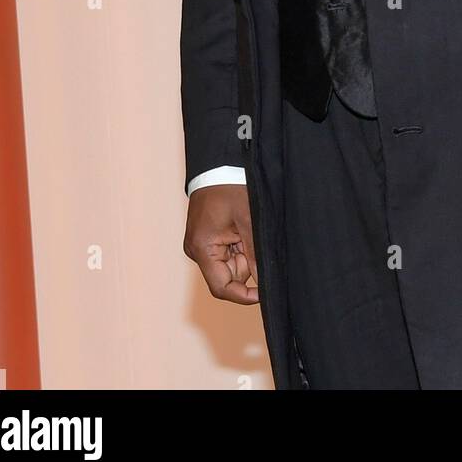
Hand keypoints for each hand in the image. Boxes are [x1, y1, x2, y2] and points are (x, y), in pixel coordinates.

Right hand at [183, 183, 258, 304]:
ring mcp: (200, 244)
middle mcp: (197, 250)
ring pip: (228, 264)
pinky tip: (241, 227)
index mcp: (202, 248)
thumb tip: (264, 283)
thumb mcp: (248, 221)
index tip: (264, 293)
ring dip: (243, 253)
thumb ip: (254, 255)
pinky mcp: (205, 238)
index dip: (243, 295)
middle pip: (227, 276)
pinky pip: (225, 252)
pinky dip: (238, 245)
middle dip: (245, 263)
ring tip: (246, 227)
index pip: (221, 287)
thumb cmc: (230, 188)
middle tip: (254, 239)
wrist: (216, 165)